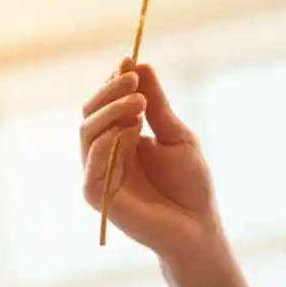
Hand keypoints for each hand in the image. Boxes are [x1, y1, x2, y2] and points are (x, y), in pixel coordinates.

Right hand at [81, 58, 224, 262]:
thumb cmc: (190, 184)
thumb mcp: (176, 135)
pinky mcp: (98, 196)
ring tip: (138, 104)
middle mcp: (106, 152)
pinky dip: (104, 146)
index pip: (107, 101)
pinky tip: (124, 132)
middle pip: (91, 113)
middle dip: (110, 92)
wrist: (198, 226)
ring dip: (111, 113)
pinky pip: (90, 167)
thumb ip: (157, 105)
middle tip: (132, 79)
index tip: (129, 60)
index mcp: (122, 135)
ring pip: (88, 134)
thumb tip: (141, 65)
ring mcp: (99, 173)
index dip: (114, 80)